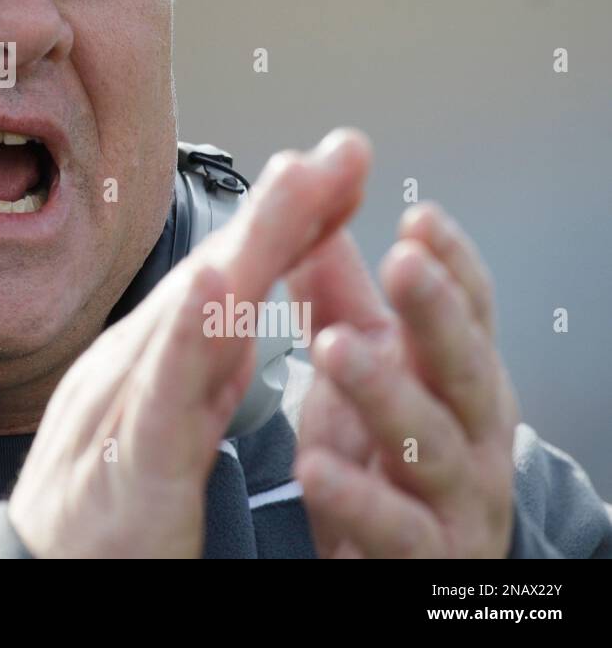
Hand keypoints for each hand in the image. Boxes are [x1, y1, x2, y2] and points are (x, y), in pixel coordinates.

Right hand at [7, 129, 371, 556]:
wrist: (42, 582)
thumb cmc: (108, 506)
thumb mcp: (173, 420)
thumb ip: (206, 364)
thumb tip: (240, 303)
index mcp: (159, 360)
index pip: (232, 275)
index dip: (289, 221)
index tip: (344, 168)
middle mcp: (137, 366)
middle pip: (216, 277)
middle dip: (279, 210)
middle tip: (335, 152)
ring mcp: (125, 408)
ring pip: (191, 317)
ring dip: (245, 246)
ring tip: (291, 188)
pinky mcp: (129, 466)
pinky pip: (161, 398)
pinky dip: (188, 340)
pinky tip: (215, 290)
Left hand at [292, 202, 520, 556]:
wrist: (403, 570)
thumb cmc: (384, 458)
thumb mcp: (364, 371)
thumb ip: (340, 298)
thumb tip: (318, 214)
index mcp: (455, 376)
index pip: (470, 312)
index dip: (453, 265)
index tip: (421, 216)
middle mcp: (469, 432)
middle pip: (464, 366)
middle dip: (437, 314)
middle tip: (403, 263)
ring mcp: (452, 497)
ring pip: (432, 443)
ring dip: (387, 393)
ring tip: (333, 349)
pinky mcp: (420, 557)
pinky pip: (394, 528)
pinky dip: (357, 498)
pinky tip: (314, 468)